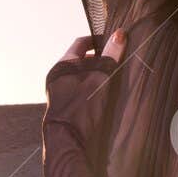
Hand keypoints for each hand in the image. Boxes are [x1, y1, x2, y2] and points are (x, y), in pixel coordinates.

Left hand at [44, 27, 126, 145]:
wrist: (66, 142)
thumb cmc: (81, 109)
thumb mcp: (100, 79)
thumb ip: (110, 56)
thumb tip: (120, 34)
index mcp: (62, 66)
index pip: (81, 43)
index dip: (97, 40)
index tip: (112, 41)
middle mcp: (57, 77)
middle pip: (80, 61)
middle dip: (99, 59)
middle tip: (116, 61)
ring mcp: (58, 93)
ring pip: (80, 77)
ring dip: (95, 76)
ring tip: (112, 79)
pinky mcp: (63, 108)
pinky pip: (78, 91)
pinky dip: (90, 89)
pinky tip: (103, 96)